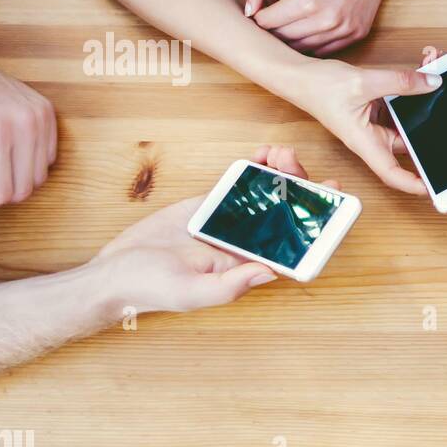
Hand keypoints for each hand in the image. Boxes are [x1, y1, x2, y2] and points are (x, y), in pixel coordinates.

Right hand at [93, 145, 338, 313]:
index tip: (331, 202)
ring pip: (268, 194)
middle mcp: (248, 244)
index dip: (317, 225)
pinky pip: (240, 183)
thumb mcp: (192, 293)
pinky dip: (255, 168)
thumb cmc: (151, 289)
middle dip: (301, 189)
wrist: (114, 270)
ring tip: (281, 154)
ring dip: (281, 174)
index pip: (296, 246)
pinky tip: (264, 154)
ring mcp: (231, 221)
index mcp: (250, 267)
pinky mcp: (211, 203)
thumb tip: (271, 272)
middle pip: (287, 214)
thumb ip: (231, 285)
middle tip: (298, 167)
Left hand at [244, 0, 409, 56]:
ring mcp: (344, 30)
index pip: (267, 22)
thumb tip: (248, 11)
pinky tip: (310, 27)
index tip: (265, 4)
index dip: (260, 14)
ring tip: (292, 19)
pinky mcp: (356, 34)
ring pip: (303, 50)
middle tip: (275, 12)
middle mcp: (327, 20)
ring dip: (291, 39)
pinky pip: (324, 51)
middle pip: (283, 39)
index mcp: (307, 0)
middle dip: (273, 27)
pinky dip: (312, 44)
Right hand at [301, 59, 439, 194]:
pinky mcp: (377, 109)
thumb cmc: (318, 88)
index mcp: (365, 142)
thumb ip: (400, 82)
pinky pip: (401, 102)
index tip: (434, 188)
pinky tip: (424, 68)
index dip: (413, 184)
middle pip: (409, 141)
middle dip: (433, 122)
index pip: (391, 172)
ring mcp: (375, 124)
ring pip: (409, 117)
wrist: (299, 75)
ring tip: (435, 69)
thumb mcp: (364, 82)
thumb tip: (431, 83)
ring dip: (424, 94)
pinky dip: (413, 85)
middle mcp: (372, 137)